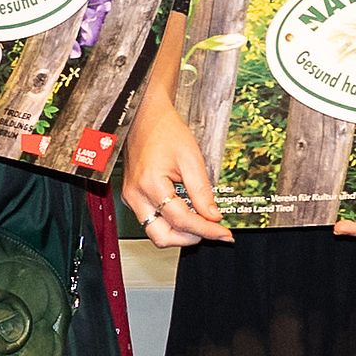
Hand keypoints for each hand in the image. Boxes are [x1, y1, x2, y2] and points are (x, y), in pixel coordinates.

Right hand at [116, 89, 232, 246]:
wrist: (145, 117)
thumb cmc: (164, 130)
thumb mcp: (191, 158)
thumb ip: (202, 191)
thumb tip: (213, 216)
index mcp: (150, 185)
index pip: (182, 220)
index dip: (206, 230)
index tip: (224, 233)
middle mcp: (136, 195)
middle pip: (162, 236)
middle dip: (189, 238)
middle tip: (212, 231)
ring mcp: (131, 198)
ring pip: (154, 232)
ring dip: (180, 233)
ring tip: (202, 224)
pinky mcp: (133, 197)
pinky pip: (151, 220)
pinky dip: (170, 223)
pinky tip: (187, 215)